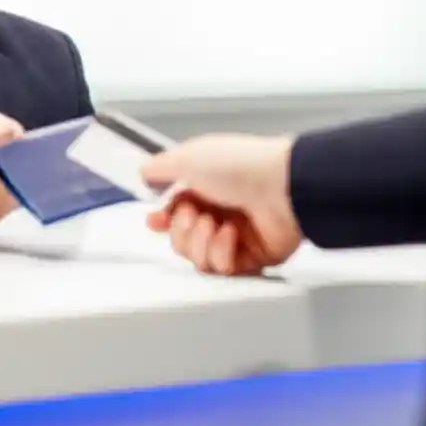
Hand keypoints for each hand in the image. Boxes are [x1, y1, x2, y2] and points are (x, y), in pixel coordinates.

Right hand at [141, 134, 302, 274]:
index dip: (162, 220)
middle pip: (182, 241)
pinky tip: (232, 236)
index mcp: (206, 187)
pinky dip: (222, 253)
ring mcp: (237, 236)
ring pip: (199, 259)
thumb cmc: (240, 165)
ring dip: (201, 243)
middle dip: (182, 232)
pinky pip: (223, 269)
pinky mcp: (253, 257)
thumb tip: (145, 173)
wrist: (281, 186)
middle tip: (194, 216)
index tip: (156, 221)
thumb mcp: (188, 156)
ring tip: (216, 226)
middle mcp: (221, 212)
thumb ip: (160, 167)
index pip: (174, 213)